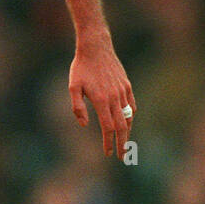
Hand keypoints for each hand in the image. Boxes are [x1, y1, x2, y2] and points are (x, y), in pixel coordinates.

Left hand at [69, 34, 135, 157]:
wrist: (96, 47)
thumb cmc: (81, 67)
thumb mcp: (73, 87)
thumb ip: (77, 107)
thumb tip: (85, 124)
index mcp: (101, 100)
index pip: (108, 128)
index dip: (108, 142)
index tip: (107, 153)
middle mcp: (115, 98)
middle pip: (122, 127)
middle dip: (122, 144)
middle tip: (121, 156)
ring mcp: (123, 91)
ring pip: (128, 117)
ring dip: (127, 132)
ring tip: (124, 143)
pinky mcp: (127, 85)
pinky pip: (132, 105)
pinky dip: (131, 116)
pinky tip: (127, 122)